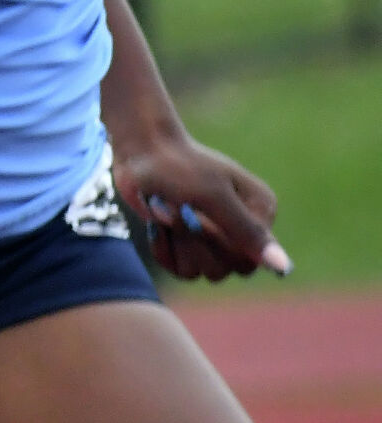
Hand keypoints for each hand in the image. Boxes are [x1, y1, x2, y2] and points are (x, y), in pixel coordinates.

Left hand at [113, 129, 287, 280]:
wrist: (139, 150)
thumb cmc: (178, 165)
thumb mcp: (214, 195)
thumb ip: (247, 231)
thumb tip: (283, 267)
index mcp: (260, 211)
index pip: (251, 259)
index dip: (220, 245)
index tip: (197, 216)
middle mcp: (242, 228)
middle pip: (228, 269)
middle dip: (196, 243)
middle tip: (178, 210)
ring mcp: (213, 238)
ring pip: (204, 272)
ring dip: (178, 244)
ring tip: (166, 215)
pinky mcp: (187, 244)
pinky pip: (182, 270)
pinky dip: (165, 250)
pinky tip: (157, 226)